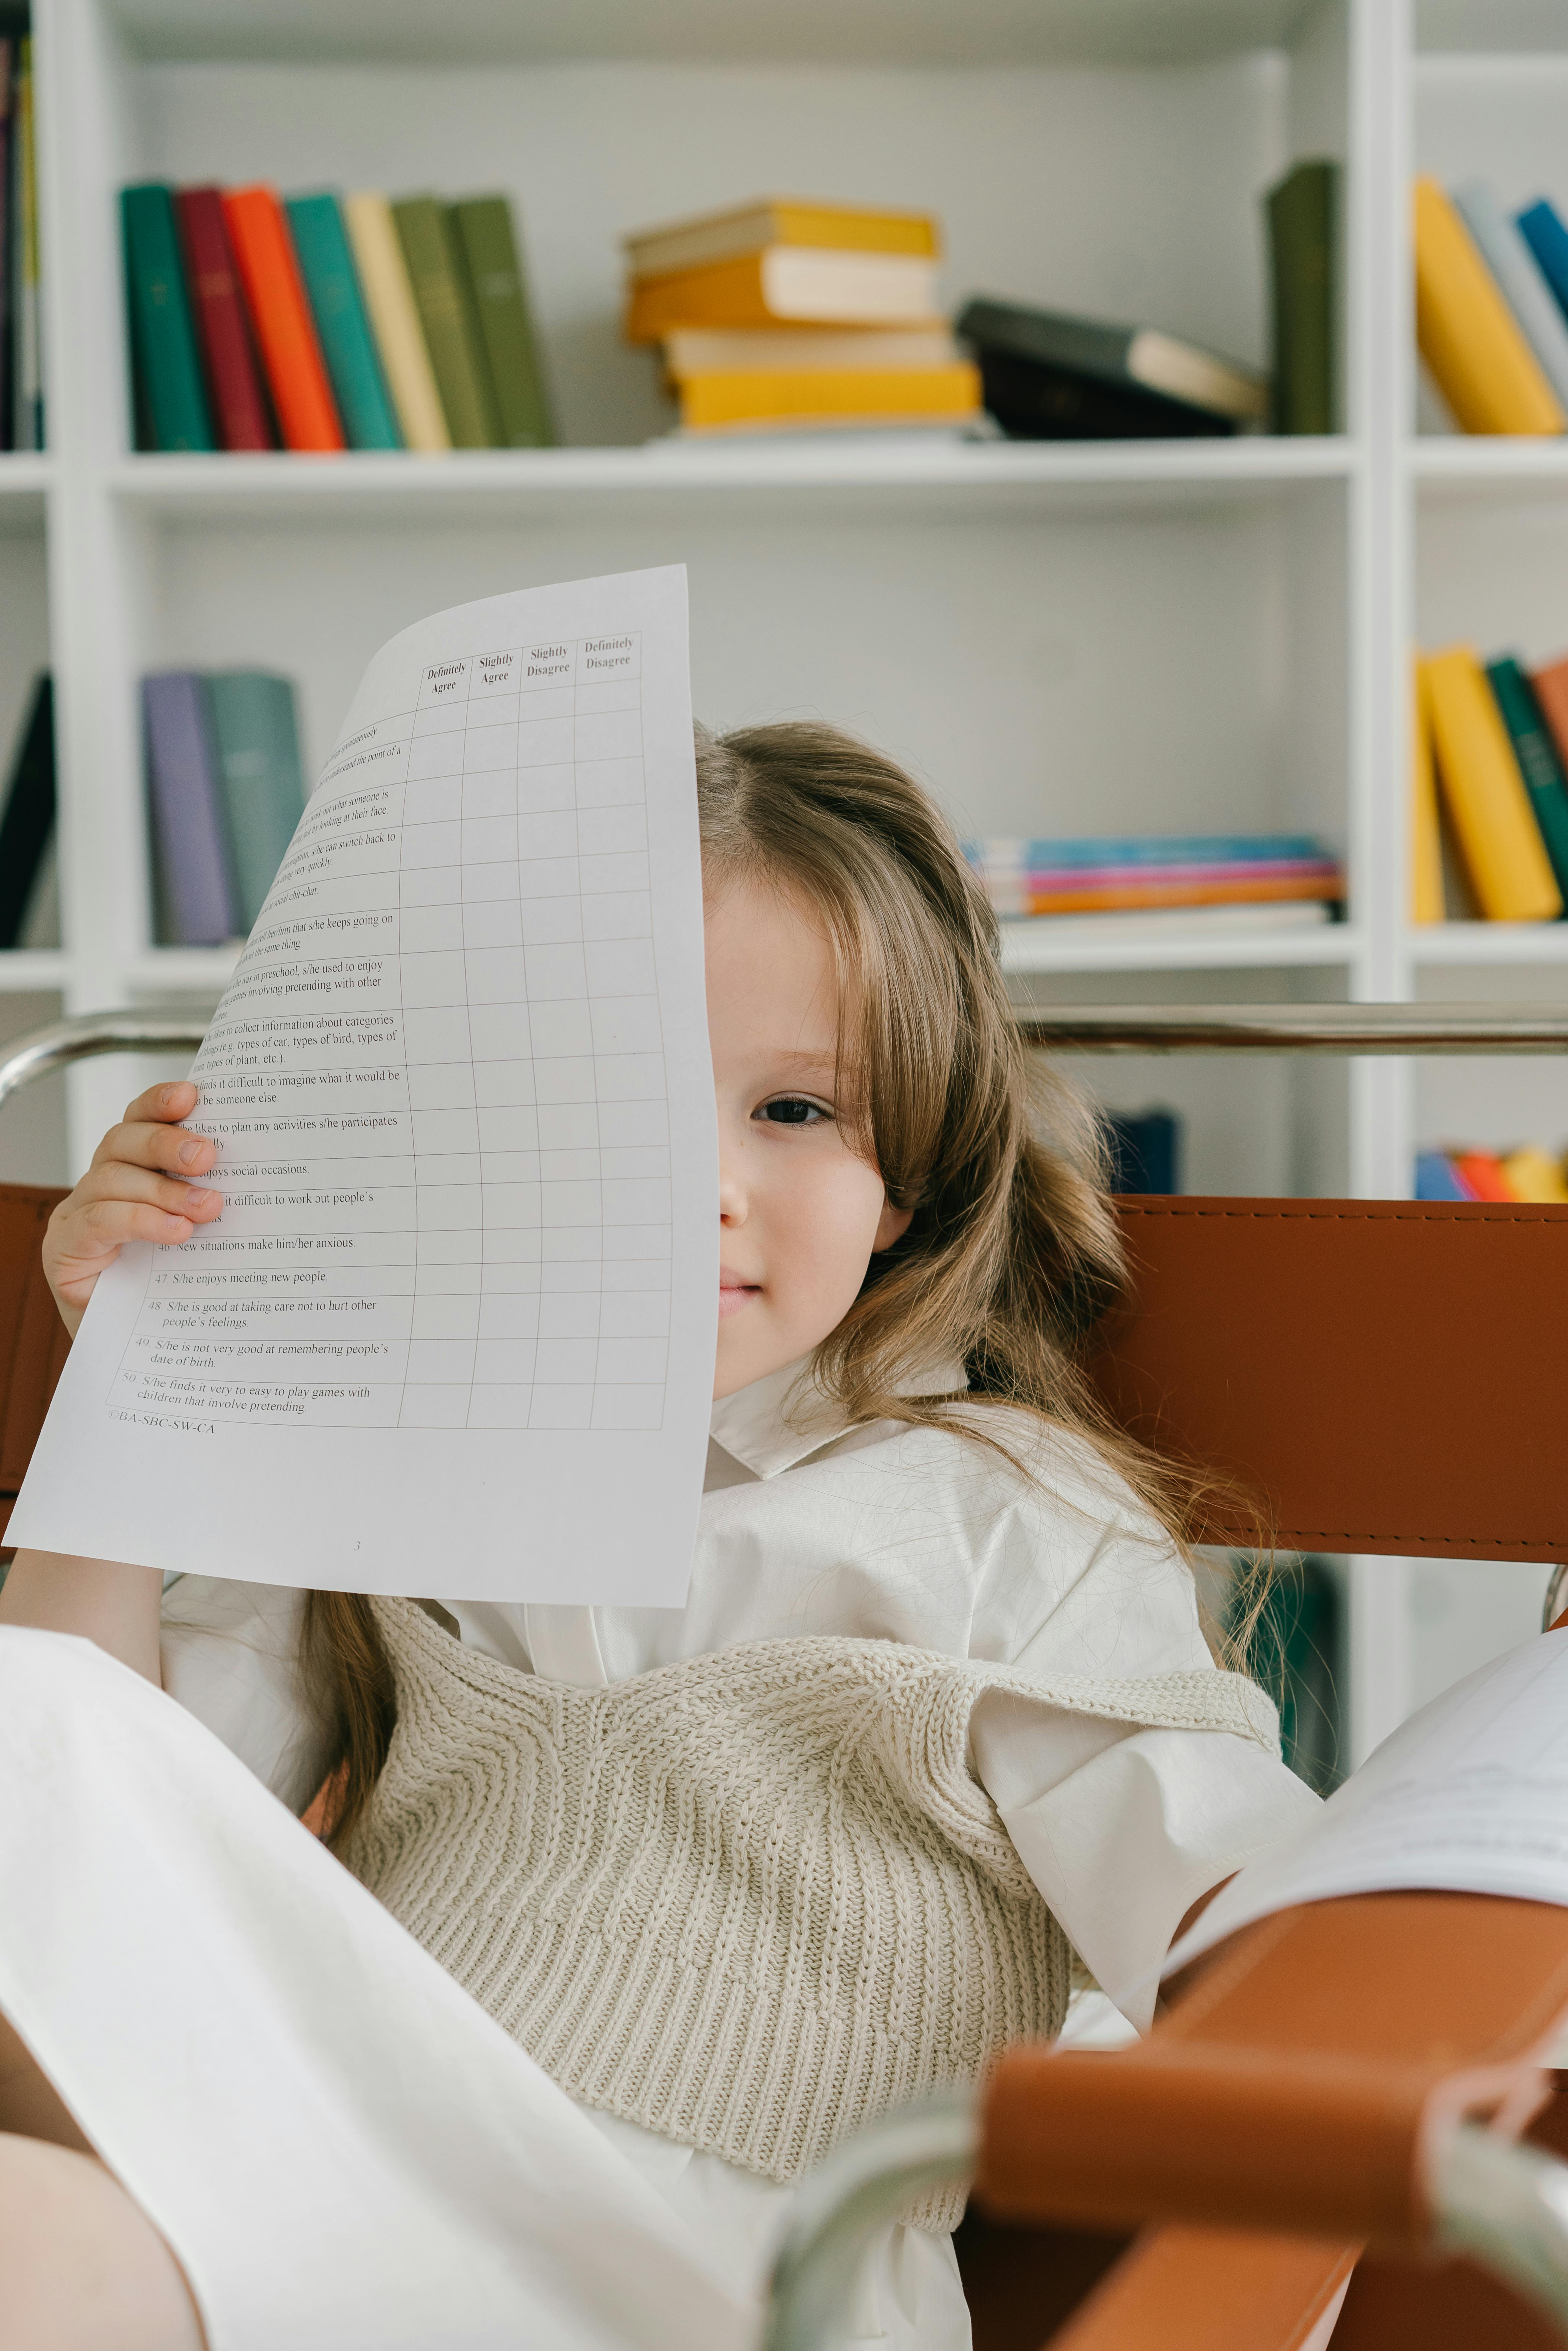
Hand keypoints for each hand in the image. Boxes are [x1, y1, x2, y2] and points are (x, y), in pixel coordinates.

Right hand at [43, 1080, 222, 1336]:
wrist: (144, 1348)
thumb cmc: (175, 1285)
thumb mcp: (201, 1232)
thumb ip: (213, 1199)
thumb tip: (265, 1175)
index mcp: (134, 1170)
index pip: (139, 1120)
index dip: (160, 1102)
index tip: (193, 1095)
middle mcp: (102, 1184)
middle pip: (123, 1141)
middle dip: (166, 1142)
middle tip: (208, 1156)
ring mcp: (79, 1214)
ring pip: (112, 1177)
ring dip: (163, 1189)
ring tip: (207, 1207)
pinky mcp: (66, 1248)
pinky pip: (101, 1220)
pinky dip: (141, 1220)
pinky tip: (176, 1231)